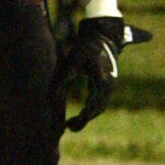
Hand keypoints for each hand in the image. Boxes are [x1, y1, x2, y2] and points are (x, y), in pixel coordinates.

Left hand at [53, 14, 148, 131]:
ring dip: (88, 115)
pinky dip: (91, 108)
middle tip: (69, 128)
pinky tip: (82, 113)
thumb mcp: (73, 61)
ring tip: (73, 124)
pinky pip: (99, 99)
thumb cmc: (85, 47)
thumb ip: (65, 78)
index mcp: (102, 83)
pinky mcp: (106, 81)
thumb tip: (54, 94)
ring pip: (100, 105)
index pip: (92, 107)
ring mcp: (109, 84)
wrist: (103, 35)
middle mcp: (109, 86)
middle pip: (98, 109)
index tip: (70, 127)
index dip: (82, 118)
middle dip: (85, 120)